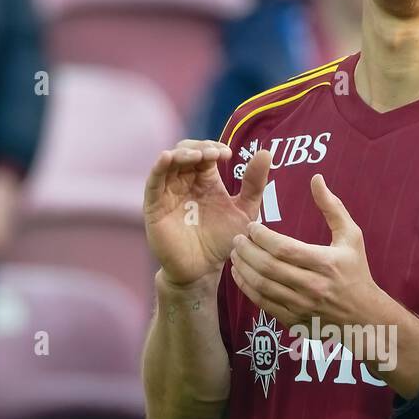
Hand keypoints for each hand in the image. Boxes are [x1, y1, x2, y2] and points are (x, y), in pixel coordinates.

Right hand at [144, 140, 272, 286]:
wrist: (203, 270)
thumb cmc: (223, 240)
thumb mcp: (245, 211)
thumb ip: (254, 184)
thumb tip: (266, 152)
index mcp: (205, 179)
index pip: (205, 152)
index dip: (214, 148)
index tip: (228, 154)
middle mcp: (185, 182)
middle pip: (185, 151)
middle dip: (199, 148)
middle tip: (213, 154)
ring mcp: (168, 192)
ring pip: (168, 162)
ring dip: (181, 154)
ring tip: (196, 156)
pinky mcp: (154, 206)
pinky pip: (153, 182)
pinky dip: (158, 167)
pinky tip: (167, 157)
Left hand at [230, 173, 379, 331]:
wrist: (363, 315)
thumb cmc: (356, 271)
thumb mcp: (351, 236)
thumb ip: (332, 207)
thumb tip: (316, 178)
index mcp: (326, 263)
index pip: (284, 249)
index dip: (262, 237)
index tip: (252, 227)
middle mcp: (313, 286)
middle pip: (268, 267)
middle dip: (247, 251)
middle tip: (237, 239)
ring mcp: (302, 305)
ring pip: (262, 286)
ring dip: (243, 268)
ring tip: (235, 254)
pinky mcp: (294, 319)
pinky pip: (263, 303)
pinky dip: (247, 288)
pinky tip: (240, 274)